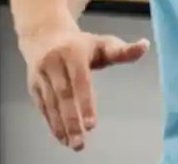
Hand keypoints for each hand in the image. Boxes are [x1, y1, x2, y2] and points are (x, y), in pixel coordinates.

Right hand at [19, 23, 148, 150]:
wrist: (45, 34)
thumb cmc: (80, 44)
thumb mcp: (103, 43)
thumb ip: (123, 50)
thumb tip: (145, 46)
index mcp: (73, 52)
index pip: (80, 81)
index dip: (85, 103)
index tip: (91, 124)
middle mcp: (54, 63)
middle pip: (63, 95)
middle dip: (71, 120)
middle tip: (80, 142)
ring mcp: (40, 75)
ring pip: (50, 103)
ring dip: (60, 126)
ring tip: (72, 144)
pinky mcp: (33, 85)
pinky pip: (42, 106)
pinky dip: (51, 123)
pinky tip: (61, 137)